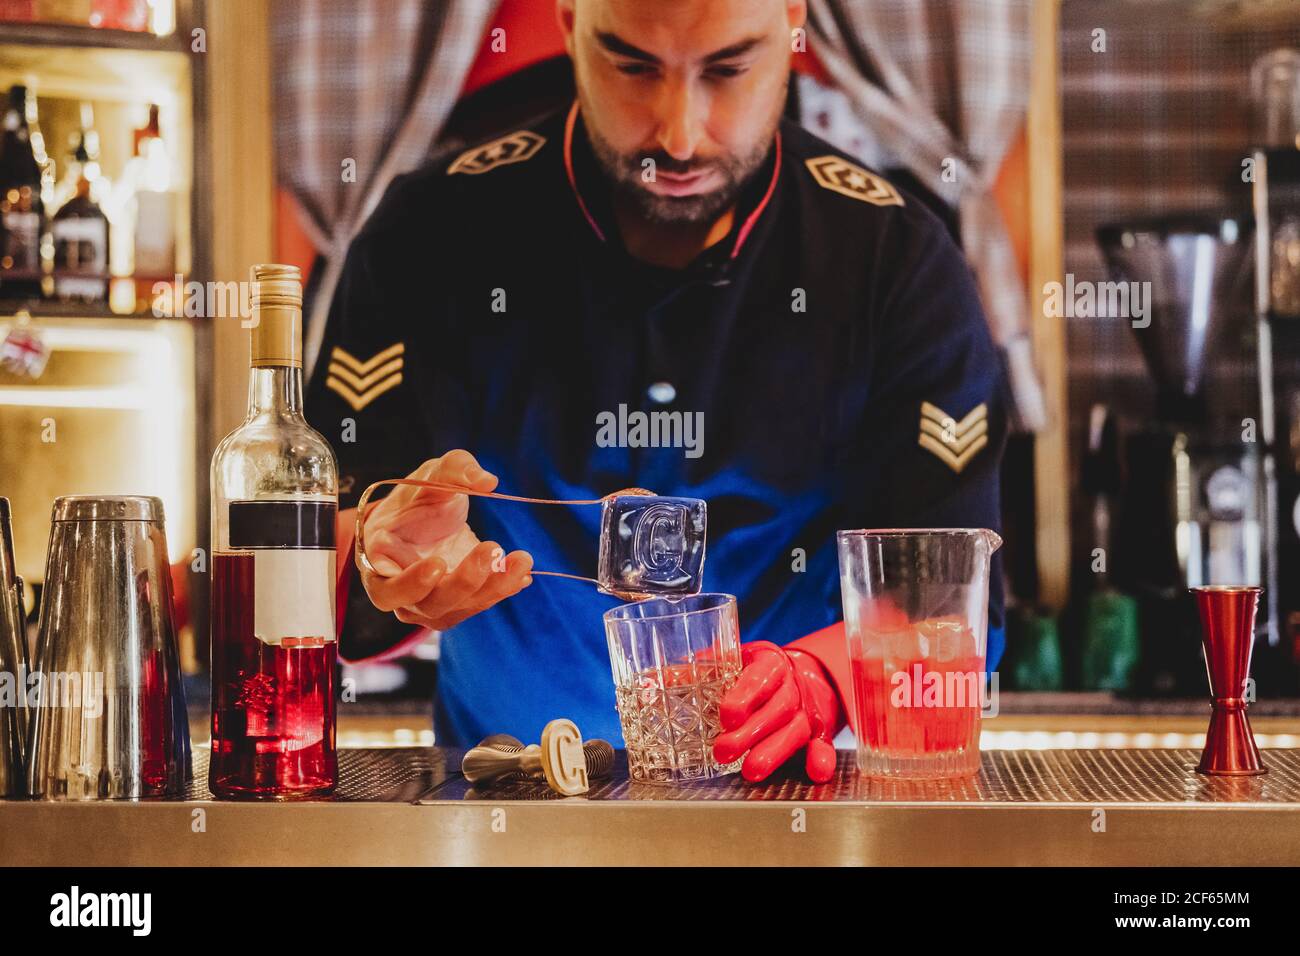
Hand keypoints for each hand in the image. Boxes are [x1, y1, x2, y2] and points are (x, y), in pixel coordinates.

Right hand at [357, 449, 532, 629]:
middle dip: (465, 581)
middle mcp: (401, 591)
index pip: (389, 588)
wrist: (423, 520)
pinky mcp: (456, 604)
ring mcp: (428, 603)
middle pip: (431, 604)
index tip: (439, 563)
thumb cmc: (417, 499)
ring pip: (459, 608)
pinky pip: (478, 604)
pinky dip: (502, 589)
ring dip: (493, 588)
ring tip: (521, 560)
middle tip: (492, 549)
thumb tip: (487, 480)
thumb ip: (455, 470)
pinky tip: (521, 573)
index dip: (412, 583)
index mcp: (379, 561)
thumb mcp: (432, 474)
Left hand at [713, 641, 841, 782]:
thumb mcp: (731, 660)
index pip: (759, 677)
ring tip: (751, 770)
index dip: (744, 696)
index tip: (726, 714)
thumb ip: (699, 671)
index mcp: (770, 663)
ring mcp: (807, 710)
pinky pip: (823, 745)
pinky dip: (822, 759)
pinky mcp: (819, 732)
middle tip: (723, 751)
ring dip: (774, 752)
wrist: (799, 676)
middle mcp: (793, 685)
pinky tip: (815, 772)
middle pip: (777, 709)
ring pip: (796, 730)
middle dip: (751, 733)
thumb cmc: (756, 670)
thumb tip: (654, 680)